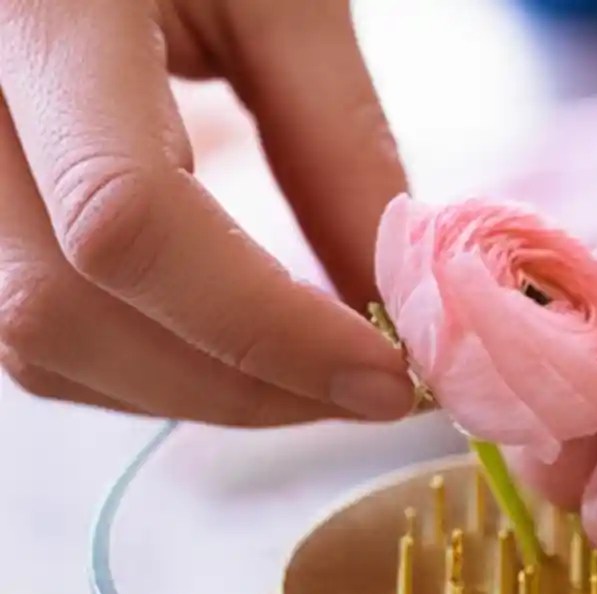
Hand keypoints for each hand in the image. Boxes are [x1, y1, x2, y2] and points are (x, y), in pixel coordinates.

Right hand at [0, 0, 414, 423]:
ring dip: (197, 390)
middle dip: (242, 384)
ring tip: (316, 376)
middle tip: (371, 391)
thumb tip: (399, 297)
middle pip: (65, 312)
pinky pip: (32, 325)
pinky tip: (238, 347)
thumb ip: (338, 142)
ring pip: (37, 343)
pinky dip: (149, 364)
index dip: (268, 329)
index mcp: (40, 14)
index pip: (128, 222)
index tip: (388, 375)